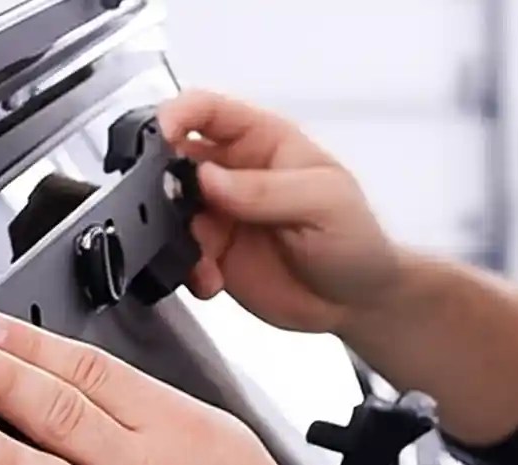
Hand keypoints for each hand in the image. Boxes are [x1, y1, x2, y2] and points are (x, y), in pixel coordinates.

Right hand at [157, 89, 401, 333]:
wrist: (355, 301)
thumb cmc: (355, 238)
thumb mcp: (323, 202)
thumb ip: (266, 189)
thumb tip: (210, 178)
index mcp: (262, 140)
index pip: (208, 109)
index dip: (178, 113)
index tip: (162, 135)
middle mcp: (233, 173)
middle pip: (175, 158)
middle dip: (163, 181)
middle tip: (173, 207)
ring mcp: (219, 214)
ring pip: (170, 211)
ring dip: (175, 233)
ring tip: (204, 255)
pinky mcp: (212, 254)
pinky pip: (180, 253)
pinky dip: (186, 268)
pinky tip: (211, 279)